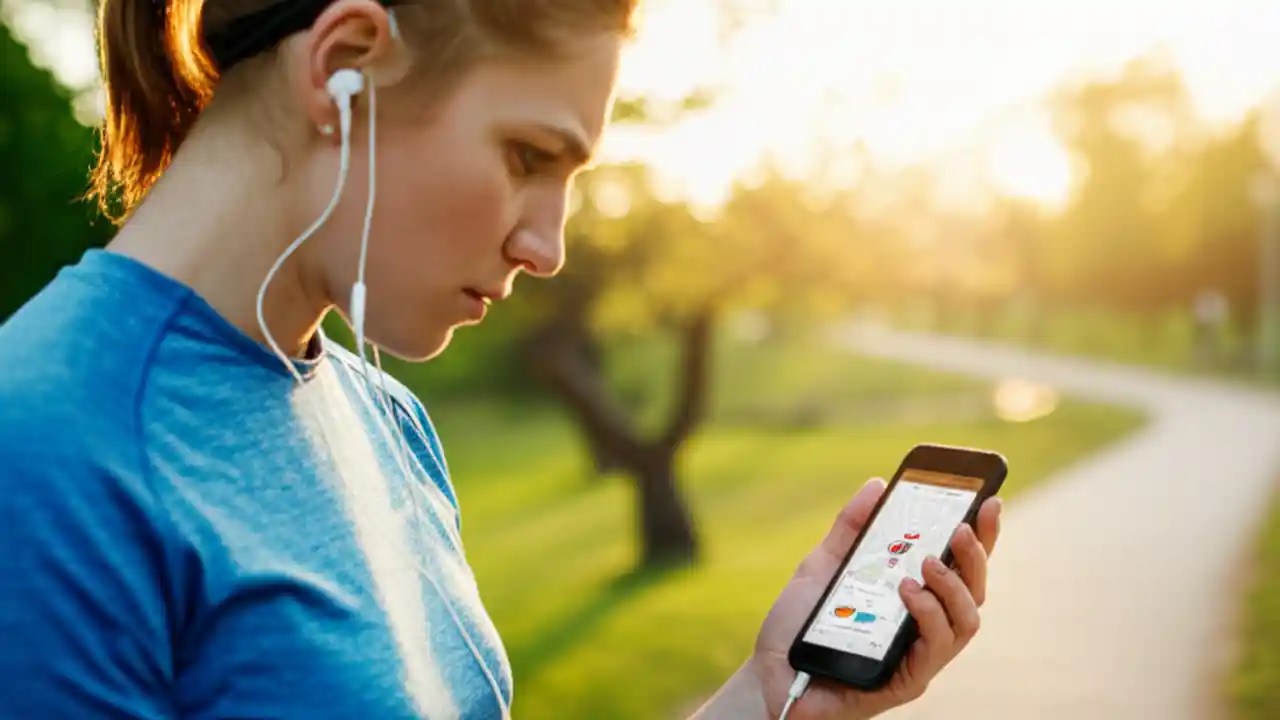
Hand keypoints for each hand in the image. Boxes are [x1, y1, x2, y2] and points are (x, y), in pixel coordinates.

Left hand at [751, 478, 1001, 718]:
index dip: (983, 537)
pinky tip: (908, 591)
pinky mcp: (906, 681)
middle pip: (974, 592)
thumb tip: (877, 485)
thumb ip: (851, 528)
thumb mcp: (824, 564)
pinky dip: (928, 615)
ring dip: (953, 586)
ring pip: (966, 622)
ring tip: (929, 562)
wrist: (769, 671)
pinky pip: (935, 648)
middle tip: (960, 530)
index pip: (960, 566)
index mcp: (914, 598)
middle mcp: (925, 627)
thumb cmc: (800, 622)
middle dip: (975, 557)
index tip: (991, 501)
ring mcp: (919, 657)